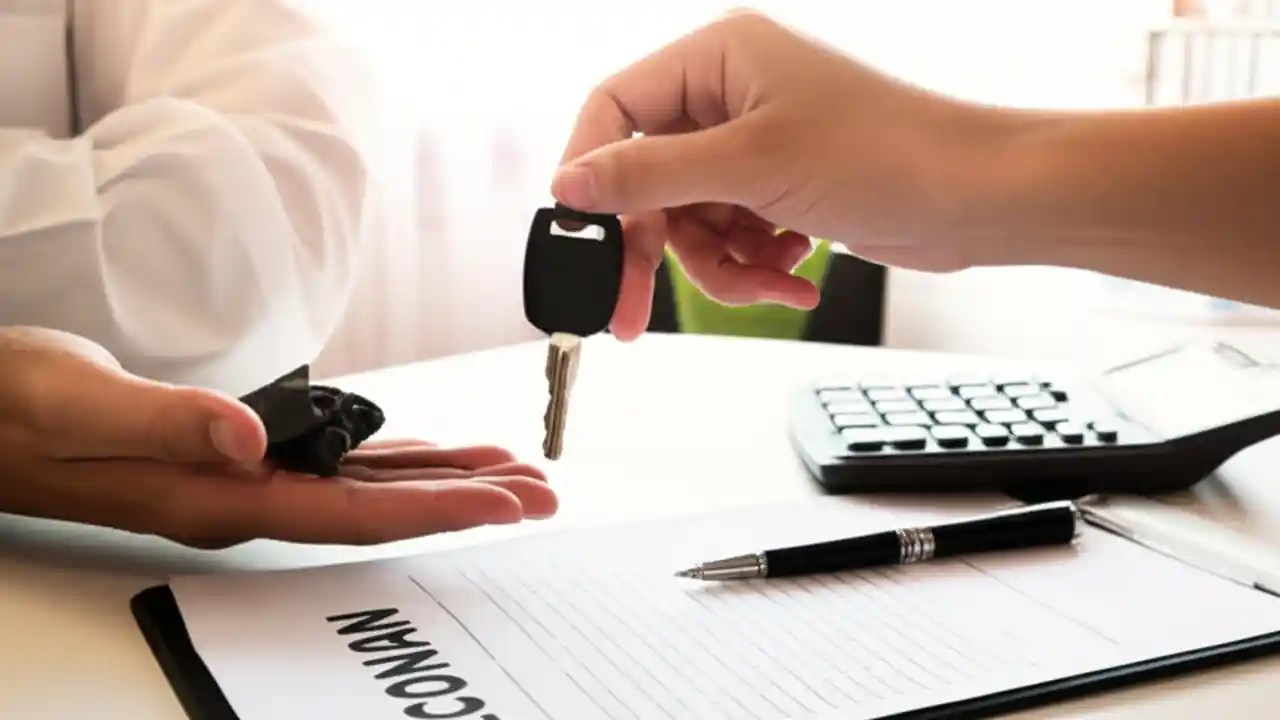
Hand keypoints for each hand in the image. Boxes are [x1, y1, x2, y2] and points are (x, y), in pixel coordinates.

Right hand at [0, 327, 555, 547]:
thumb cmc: (19, 407)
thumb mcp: (82, 405)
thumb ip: (167, 423)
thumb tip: (250, 440)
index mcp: (219, 498)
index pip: (352, 515)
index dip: (436, 512)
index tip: (506, 507)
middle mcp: (244, 498)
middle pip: (381, 511)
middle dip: (466, 502)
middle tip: (541, 496)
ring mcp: (243, 482)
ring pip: (368, 489)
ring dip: (442, 482)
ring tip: (510, 476)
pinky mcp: (236, 457)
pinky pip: (336, 466)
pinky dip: (391, 461)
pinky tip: (424, 459)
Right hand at [554, 10, 1008, 338]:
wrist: (978, 199)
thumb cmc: (887, 154)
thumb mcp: (749, 165)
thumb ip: (648, 176)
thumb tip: (567, 185)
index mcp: (718, 57)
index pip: (614, 109)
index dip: (589, 174)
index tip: (579, 236)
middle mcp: (730, 94)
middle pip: (646, 179)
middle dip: (652, 249)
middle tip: (629, 313)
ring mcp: (754, 144)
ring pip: (688, 221)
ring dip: (720, 265)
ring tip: (770, 276)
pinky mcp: (776, 187)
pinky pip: (728, 237)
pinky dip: (753, 264)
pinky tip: (794, 269)